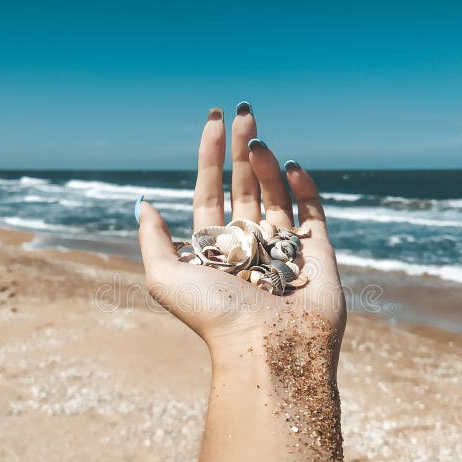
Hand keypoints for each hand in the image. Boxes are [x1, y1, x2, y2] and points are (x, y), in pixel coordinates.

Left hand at [137, 105, 345, 355]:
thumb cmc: (214, 316)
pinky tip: (292, 166)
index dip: (209, 158)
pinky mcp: (318, 254)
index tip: (212, 122)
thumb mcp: (165, 278)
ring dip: (267, 164)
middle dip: (241, 149)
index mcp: (214, 250)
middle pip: (243, 187)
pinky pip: (312, 212)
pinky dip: (304, 187)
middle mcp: (248, 245)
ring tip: (259, 139)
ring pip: (275, 194)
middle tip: (243, 112)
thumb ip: (153, 240)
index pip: (209, 193)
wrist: (268, 349)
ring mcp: (284, 248)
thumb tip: (143, 203)